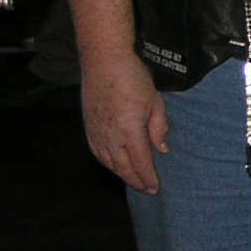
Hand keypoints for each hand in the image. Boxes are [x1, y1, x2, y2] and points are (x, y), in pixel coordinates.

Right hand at [81, 52, 170, 192]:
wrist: (104, 60)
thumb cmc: (133, 77)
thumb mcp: (155, 102)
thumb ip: (159, 129)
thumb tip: (162, 150)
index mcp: (130, 132)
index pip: (141, 164)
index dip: (148, 179)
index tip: (156, 188)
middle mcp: (111, 136)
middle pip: (124, 168)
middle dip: (136, 181)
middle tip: (147, 190)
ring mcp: (97, 132)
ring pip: (109, 162)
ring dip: (122, 174)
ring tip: (134, 180)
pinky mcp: (88, 126)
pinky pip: (97, 152)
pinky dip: (107, 163)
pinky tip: (114, 165)